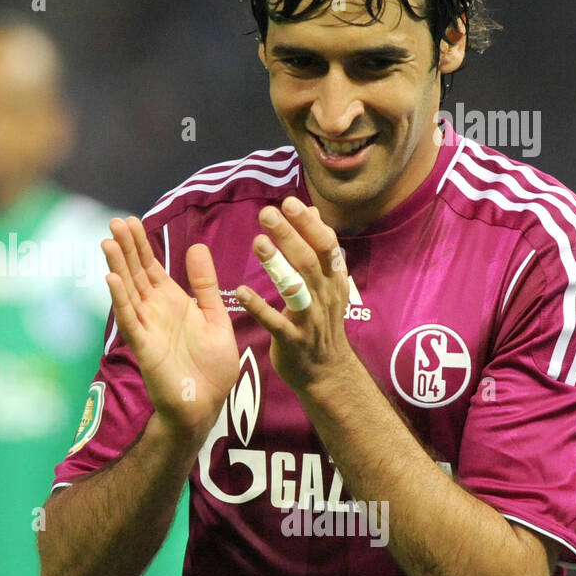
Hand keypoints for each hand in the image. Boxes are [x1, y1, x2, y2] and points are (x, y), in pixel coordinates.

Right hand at [102, 216, 239, 439]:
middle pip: (136, 273)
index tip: (130, 221)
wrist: (207, 404)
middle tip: (115, 222)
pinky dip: (120, 300)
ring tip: (109, 242)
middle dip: (126, 248)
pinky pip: (130, 319)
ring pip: (128, 291)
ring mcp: (147, 327)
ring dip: (118, 268)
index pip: (150, 267)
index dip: (140, 244)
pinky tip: (111, 279)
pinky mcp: (144, 346)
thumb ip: (204, 285)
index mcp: (172, 302)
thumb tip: (196, 246)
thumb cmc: (211, 366)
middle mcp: (155, 310)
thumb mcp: (215, 317)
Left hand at [236, 196, 357, 393]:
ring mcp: (310, 320)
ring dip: (277, 264)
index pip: (326, 246)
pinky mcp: (292, 341)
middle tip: (268, 212)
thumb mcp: (329, 286)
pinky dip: (259, 308)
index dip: (309, 224)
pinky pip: (276, 323)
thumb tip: (314, 215)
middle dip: (289, 235)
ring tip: (257, 242)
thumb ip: (320, 251)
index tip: (290, 202)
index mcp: (333, 281)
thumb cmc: (322, 323)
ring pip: (296, 288)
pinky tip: (242, 293)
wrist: (327, 373)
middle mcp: (324, 297)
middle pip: (309, 261)